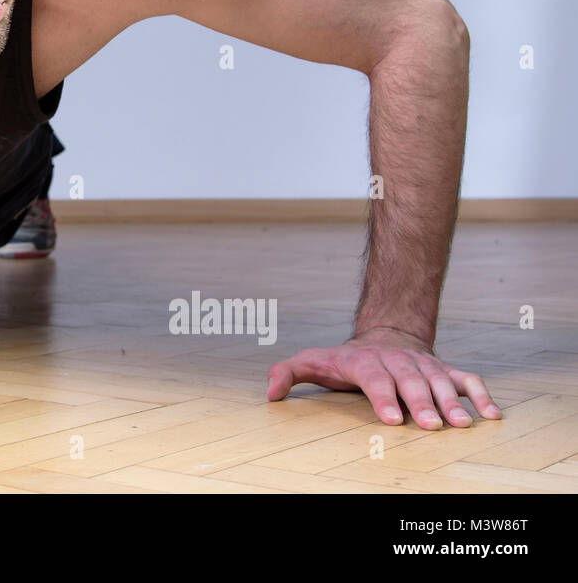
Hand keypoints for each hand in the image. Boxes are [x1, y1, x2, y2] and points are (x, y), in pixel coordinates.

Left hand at [265, 327, 502, 428]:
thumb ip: (287, 373)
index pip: (374, 378)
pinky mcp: (444, 369)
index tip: (391, 419)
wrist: (383, 336)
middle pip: (411, 381)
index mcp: (365, 362)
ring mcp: (424, 365)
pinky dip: (481, 394)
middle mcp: (397, 362)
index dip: (384, 397)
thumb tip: (269, 393)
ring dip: (453, 402)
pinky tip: (493, 415)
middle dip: (422, 403)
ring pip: (440, 381)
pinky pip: (466, 379)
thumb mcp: (312, 361)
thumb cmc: (344, 359)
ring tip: (462, 425)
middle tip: (431, 426)